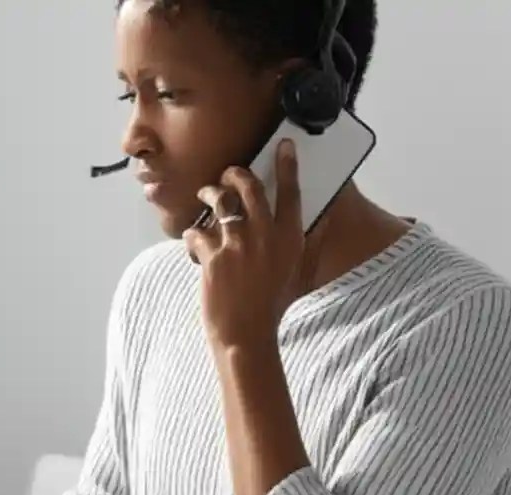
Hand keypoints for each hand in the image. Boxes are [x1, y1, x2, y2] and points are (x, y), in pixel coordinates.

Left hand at [183, 139, 323, 349]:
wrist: (246, 333)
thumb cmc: (272, 306)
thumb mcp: (299, 273)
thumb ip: (307, 246)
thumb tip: (319, 222)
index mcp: (289, 238)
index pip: (291, 192)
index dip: (287, 166)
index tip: (284, 145)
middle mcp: (265, 236)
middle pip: (250, 187)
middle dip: (236, 173)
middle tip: (230, 173)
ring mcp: (238, 244)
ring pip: (219, 201)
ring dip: (208, 194)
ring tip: (204, 196)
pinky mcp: (212, 256)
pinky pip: (196, 231)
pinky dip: (191, 236)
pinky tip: (192, 246)